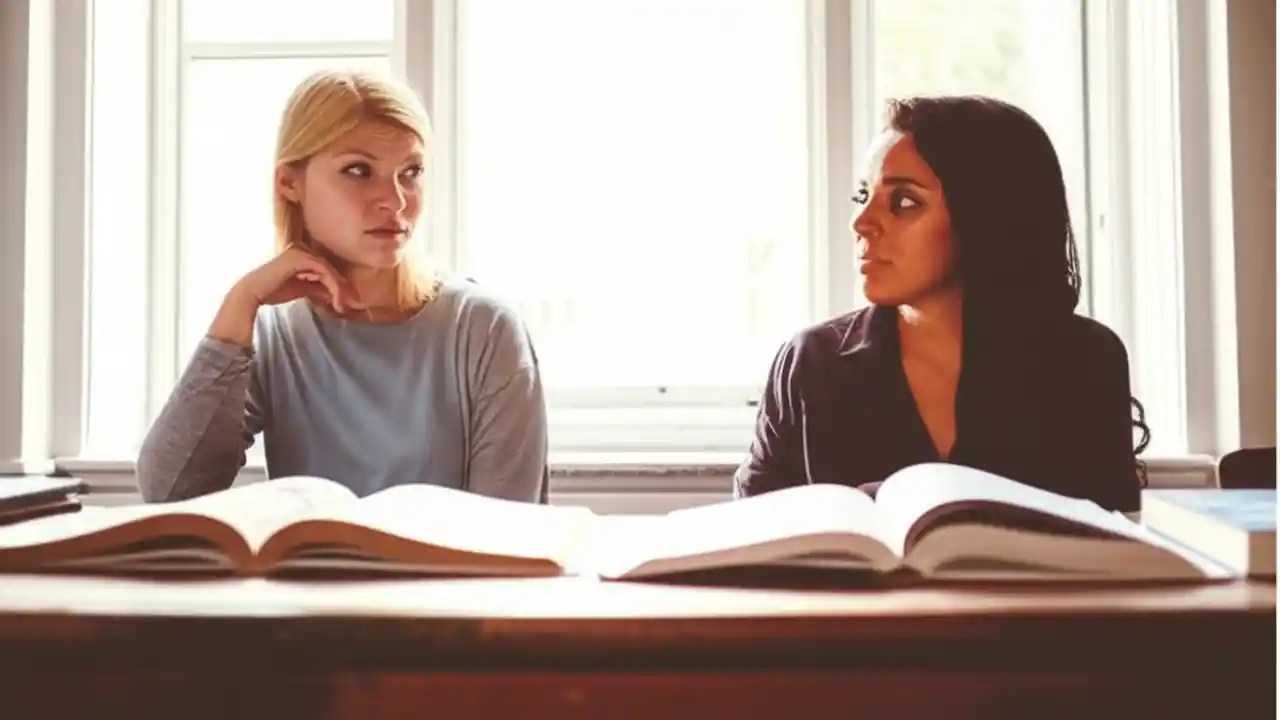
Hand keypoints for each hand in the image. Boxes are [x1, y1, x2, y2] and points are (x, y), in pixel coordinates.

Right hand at [233, 245, 364, 314]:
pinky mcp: (300, 258)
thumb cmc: (274, 291)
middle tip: (354, 304)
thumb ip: (319, 289)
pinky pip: (323, 271)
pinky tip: (337, 300)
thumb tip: (338, 295)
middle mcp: (303, 249)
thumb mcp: (303, 289)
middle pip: (331, 268)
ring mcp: (301, 251)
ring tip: (344, 305)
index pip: (328, 268)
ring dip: (339, 289)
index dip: (340, 285)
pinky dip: (333, 286)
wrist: (253, 293)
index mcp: (303, 254)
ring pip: (329, 270)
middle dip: (343, 288)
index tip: (348, 303)